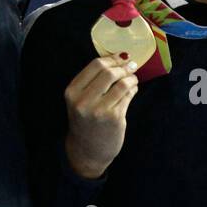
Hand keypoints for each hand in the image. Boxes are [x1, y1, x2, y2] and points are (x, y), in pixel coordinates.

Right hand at [64, 55, 139, 178]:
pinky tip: (132, 90)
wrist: (87, 150)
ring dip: (131, 78)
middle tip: (131, 66)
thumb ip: (93, 81)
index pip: (95, 65)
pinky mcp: (115, 118)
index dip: (112, 58)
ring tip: (133, 79)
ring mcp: (100, 110)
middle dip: (124, 66)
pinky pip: (128, 96)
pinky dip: (133, 90)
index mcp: (72, 92)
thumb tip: (120, 58)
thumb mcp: (79, 100)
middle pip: (109, 72)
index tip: (122, 56)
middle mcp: (83, 101)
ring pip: (122, 84)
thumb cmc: (86, 121)